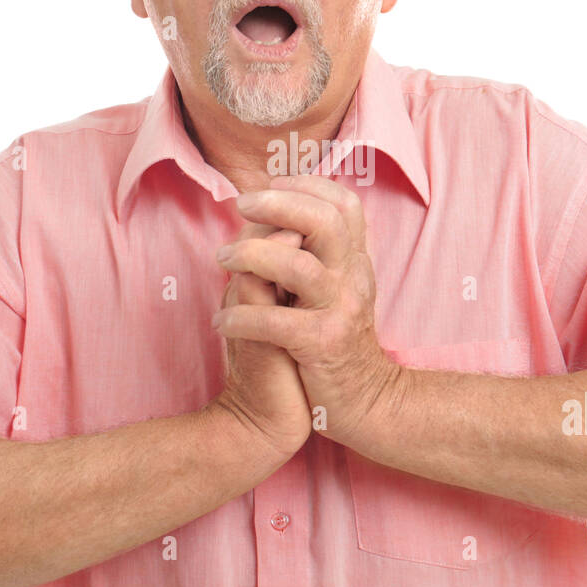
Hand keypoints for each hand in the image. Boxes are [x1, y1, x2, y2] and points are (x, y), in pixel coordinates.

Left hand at [211, 175, 404, 445]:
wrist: (365, 404)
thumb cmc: (335, 342)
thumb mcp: (336, 291)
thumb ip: (317, 256)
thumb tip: (277, 215)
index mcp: (356, 262)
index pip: (345, 205)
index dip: (308, 185)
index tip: (271, 183)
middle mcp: (354, 279)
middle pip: (327, 222)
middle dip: (279, 204)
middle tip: (241, 206)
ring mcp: (341, 310)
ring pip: (298, 267)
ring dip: (251, 256)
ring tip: (222, 259)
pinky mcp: (323, 345)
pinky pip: (275, 322)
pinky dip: (241, 318)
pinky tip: (221, 322)